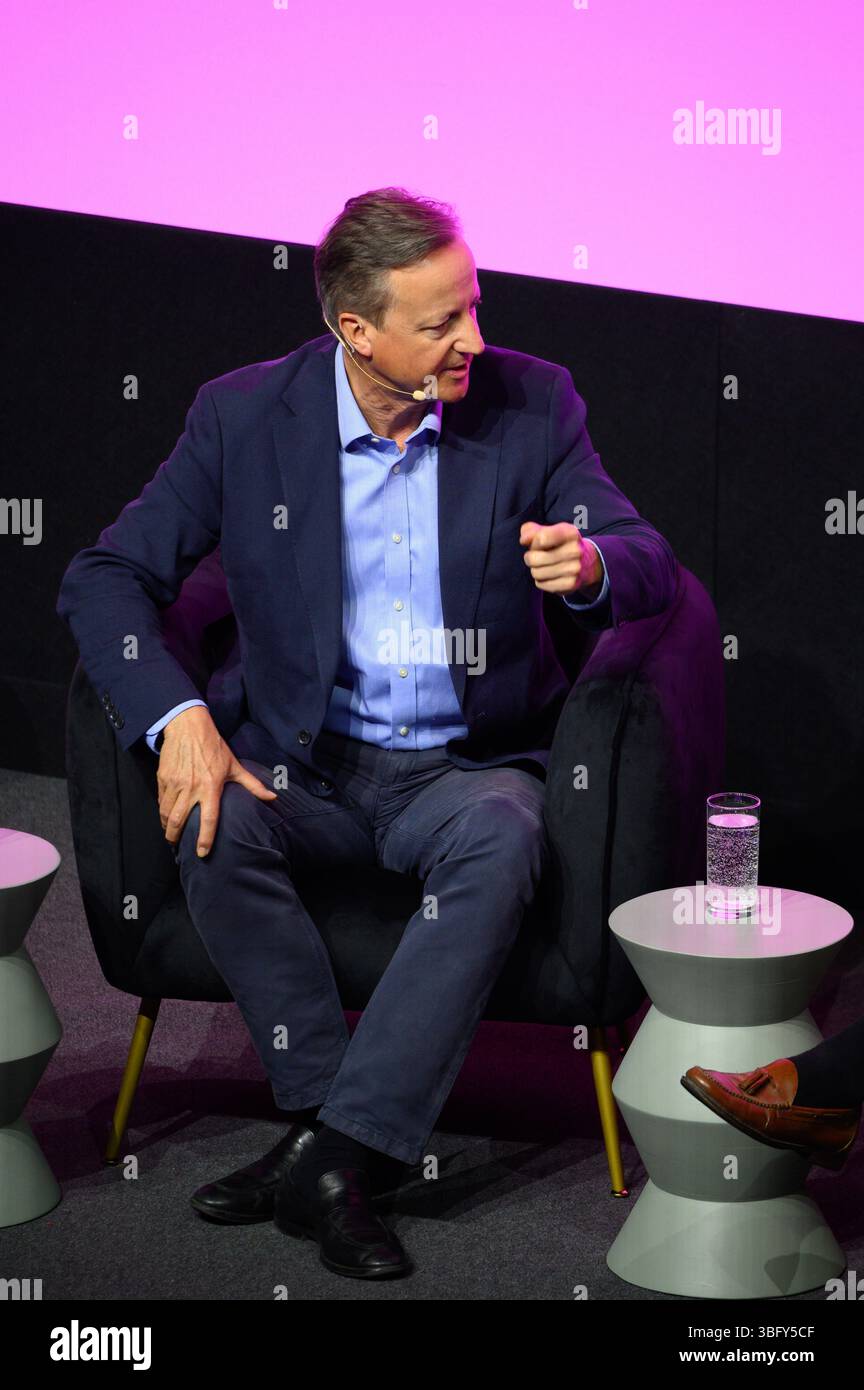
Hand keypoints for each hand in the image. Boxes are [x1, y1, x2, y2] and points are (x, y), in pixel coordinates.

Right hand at [157, 705, 276, 857]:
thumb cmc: (213, 746)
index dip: (205, 838)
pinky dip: (161, 812)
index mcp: (210, 787)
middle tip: (177, 847)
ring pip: (165, 814)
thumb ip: (253, 785)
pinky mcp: (163, 779)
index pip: (209, 819)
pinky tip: (165, 817)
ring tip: (170, 836)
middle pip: (178, 821)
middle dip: (175, 838)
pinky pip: (160, 801)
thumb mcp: (234, 766)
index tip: (202, 853)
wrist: (188, 726)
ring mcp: (175, 784)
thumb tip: (273, 798)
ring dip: (167, 828)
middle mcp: (191, 788)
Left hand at [519, 521, 602, 596]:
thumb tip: (523, 540)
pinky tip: (550, 575)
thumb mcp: (549, 531)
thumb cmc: (561, 544)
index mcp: (570, 533)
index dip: (534, 543)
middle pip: (534, 558)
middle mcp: (575, 550)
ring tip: (544, 566)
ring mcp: (574, 569)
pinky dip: (541, 581)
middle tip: (538, 556)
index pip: (541, 538)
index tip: (538, 543)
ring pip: (536, 573)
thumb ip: (531, 531)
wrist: (586, 563)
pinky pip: (541, 584)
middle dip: (530, 558)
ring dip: (535, 570)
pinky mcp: (570, 584)